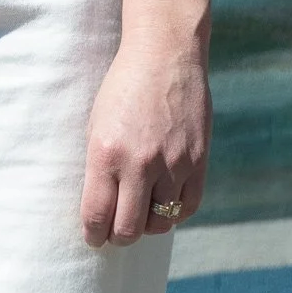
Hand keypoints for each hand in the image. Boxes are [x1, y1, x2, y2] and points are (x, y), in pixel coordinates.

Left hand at [80, 41, 210, 247]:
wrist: (165, 55)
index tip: (93, 237)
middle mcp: (139, 163)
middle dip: (118, 236)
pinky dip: (174, 213)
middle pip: (128, 230)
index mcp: (106, 152)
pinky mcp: (198, 162)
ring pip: (159, 223)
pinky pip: (187, 208)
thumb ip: (99, 168)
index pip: (97, 216)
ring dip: (147, 223)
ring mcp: (172, 164)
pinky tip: (163, 202)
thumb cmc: (123, 88)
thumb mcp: (97, 124)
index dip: (93, 235)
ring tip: (139, 211)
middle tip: (115, 231)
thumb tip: (101, 210)